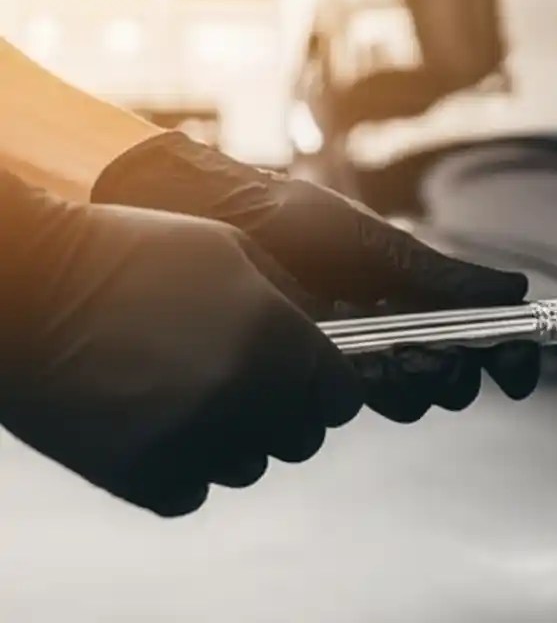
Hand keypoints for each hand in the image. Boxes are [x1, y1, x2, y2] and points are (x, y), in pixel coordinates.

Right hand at [0, 174, 362, 514]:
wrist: (25, 287)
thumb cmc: (127, 254)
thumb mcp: (226, 248)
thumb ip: (287, 295)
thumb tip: (321, 330)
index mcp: (278, 340)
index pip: (342, 399)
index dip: (328, 389)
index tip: (308, 381)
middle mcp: (248, 397)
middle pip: (302, 439)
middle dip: (284, 414)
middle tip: (243, 385)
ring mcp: (195, 442)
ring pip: (248, 468)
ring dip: (231, 441)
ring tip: (185, 396)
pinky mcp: (141, 476)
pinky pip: (191, 491)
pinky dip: (180, 468)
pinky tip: (153, 422)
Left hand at [90, 131, 539, 419]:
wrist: (199, 215)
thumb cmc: (286, 214)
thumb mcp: (376, 244)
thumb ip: (443, 277)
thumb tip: (518, 288)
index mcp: (411, 291)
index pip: (476, 333)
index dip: (504, 356)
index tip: (518, 374)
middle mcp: (385, 327)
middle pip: (447, 376)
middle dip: (456, 376)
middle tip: (440, 361)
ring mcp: (346, 353)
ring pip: (405, 397)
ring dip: (414, 388)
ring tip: (396, 361)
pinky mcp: (303, 375)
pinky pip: (349, 402)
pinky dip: (365, 391)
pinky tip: (353, 369)